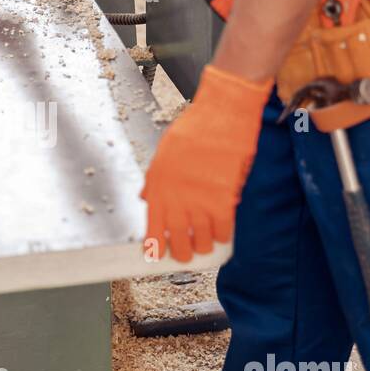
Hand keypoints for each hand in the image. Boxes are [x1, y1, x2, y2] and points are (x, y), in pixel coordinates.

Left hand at [141, 65, 271, 261]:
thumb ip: (154, 180)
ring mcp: (200, 201)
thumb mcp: (164, 152)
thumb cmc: (194, 128)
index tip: (156, 256)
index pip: (153, 227)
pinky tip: (223, 234)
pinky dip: (224, 236)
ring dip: (204, 247)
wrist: (223, 113)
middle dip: (182, 254)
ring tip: (205, 246)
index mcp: (159, 186)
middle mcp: (177, 198)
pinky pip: (223, 230)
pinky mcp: (223, 199)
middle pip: (178, 241)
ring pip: (202, 241)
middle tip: (186, 256)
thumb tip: (145, 197)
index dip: (155, 246)